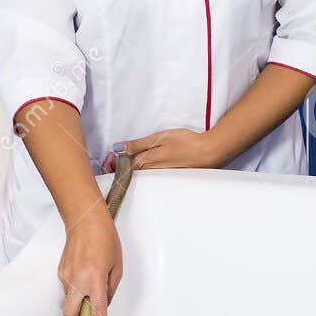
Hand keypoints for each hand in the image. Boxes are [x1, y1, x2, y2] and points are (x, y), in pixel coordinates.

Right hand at [58, 202, 121, 315]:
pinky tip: (84, 274)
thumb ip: (111, 289)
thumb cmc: (103, 238)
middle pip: (71, 315)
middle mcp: (77, 280)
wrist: (85, 220)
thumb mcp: (116, 266)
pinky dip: (77, 289)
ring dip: (80, 300)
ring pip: (70, 301)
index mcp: (94, 279)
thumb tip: (104, 303)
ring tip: (92, 281)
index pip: (96, 312)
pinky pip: (68, 289)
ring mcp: (65, 277)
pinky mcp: (60, 272)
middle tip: (90, 314)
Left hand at [104, 128, 218, 171]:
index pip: (121, 167)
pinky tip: (141, 165)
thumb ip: (137, 145)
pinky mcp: (166, 176)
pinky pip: (147, 176)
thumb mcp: (158, 138)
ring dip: (127, 170)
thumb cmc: (186, 144)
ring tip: (122, 162)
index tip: (108, 158)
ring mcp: (158, 176)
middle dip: (116, 168)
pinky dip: (140, 171)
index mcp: (145, 164)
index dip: (111, 163)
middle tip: (110, 162)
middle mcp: (150, 174)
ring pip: (137, 175)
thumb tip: (118, 148)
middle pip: (127, 173)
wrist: (208, 153)